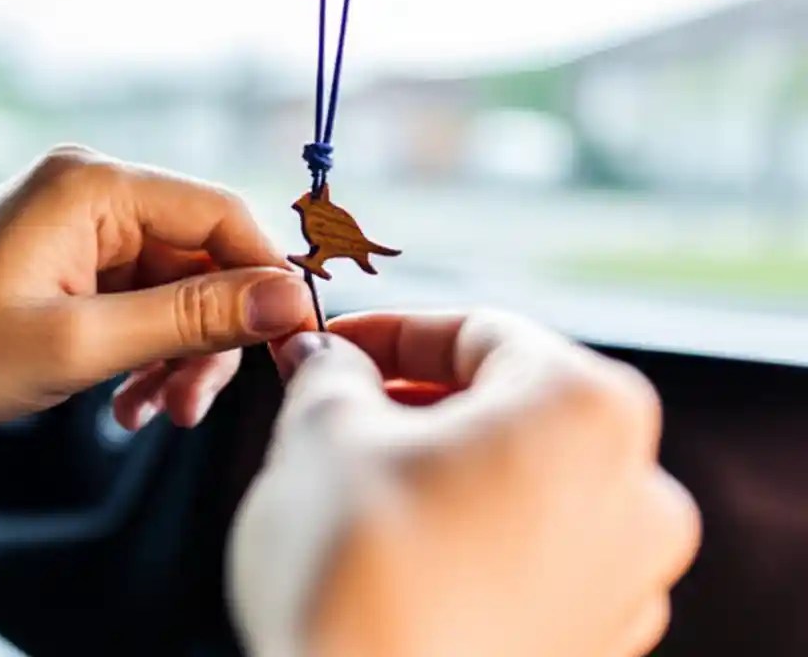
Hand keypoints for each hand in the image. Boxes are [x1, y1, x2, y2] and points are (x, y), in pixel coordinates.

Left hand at [0, 145, 314, 441]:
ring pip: (172, 291)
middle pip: (200, 259)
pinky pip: (135, 306)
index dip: (265, 279)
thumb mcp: (77, 345)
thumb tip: (282, 299)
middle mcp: (90, 196)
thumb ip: (188, 320)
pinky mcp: (63, 267)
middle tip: (192, 404)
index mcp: (94, 187)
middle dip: (209, 336)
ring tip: (156, 412)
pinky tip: (127, 404)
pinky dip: (142, 355)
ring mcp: (75, 232)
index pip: (221, 215)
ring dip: (175, 355)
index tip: (288, 342)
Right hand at [228, 311, 700, 656]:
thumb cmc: (356, 570)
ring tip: (364, 480)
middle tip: (340, 410)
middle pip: (514, 406)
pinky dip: (475, 535)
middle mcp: (635, 491)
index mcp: (585, 409)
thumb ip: (330, 376)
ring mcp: (627, 578)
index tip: (335, 346)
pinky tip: (406, 549)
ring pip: (527, 484)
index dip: (391, 331)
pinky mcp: (596, 644)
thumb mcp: (321, 436)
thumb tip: (324, 357)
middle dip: (418, 400)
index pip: (480, 333)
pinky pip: (536, 558)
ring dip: (447, 466)